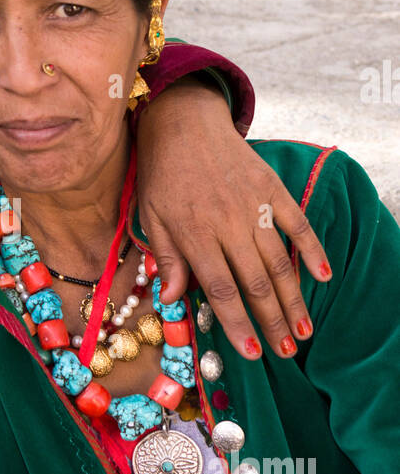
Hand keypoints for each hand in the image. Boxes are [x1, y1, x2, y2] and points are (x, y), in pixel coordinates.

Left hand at [136, 78, 332, 360]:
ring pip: (279, 261)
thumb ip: (166, 258)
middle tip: (286, 352)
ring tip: (304, 330)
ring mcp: (254, 205)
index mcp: (195, 234)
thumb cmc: (162, 174)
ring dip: (294, 299)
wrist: (183, 121)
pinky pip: (297, 224)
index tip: (251, 352)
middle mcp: (228, 223)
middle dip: (272, 322)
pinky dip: (312, 250)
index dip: (237, 323)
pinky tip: (322, 276)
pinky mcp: (272, 189)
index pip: (221, 289)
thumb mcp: (151, 217)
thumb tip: (172, 299)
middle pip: (255, 283)